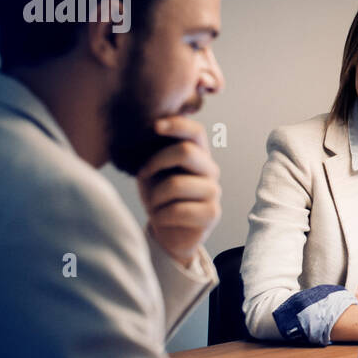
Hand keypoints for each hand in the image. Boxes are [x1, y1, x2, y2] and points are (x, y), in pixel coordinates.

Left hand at [137, 116, 220, 267]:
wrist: (168, 233)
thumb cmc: (159, 198)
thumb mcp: (151, 172)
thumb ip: (153, 153)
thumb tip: (146, 133)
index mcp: (198, 154)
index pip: (195, 131)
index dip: (177, 124)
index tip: (154, 126)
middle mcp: (210, 169)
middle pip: (186, 151)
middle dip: (156, 162)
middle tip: (144, 174)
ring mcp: (214, 191)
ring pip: (176, 183)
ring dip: (155, 196)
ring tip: (153, 205)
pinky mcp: (212, 213)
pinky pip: (178, 209)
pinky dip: (161, 215)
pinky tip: (161, 219)